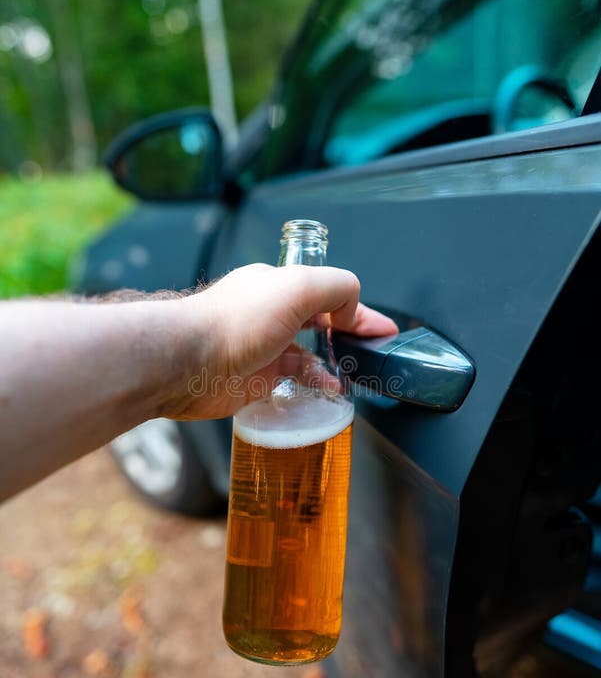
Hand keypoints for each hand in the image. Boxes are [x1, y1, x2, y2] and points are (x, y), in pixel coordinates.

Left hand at [165, 263, 397, 419]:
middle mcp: (271, 314)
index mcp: (279, 284)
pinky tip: (330, 392)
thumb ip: (336, 288)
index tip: (385, 331)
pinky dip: (316, 384)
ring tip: (358, 375)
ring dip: (335, 362)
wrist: (188, 362)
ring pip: (309, 353)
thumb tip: (352, 309)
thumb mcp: (298, 286)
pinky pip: (294, 380)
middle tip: (375, 351)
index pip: (330, 292)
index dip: (361, 310)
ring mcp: (263, 348)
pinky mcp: (255, 379)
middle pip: (321, 321)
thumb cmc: (236, 321)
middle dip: (350, 334)